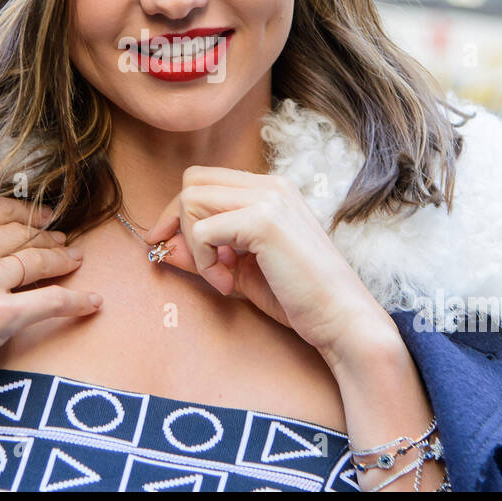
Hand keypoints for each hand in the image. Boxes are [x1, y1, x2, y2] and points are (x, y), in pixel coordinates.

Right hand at [0, 196, 101, 421]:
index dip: (24, 210)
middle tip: (62, 237)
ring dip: (61, 258)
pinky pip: (51, 301)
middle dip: (46, 234)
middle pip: (19, 234)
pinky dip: (76, 302)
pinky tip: (92, 301)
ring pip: (37, 261)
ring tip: (75, 259)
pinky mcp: (1, 315)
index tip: (41, 214)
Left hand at [144, 166, 398, 361]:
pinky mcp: (264, 221)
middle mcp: (270, 185)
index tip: (181, 250)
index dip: (182, 214)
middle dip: (179, 222)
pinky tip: (229, 284)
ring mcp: (269, 199)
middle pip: (192, 180)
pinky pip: (203, 230)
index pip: (204, 180)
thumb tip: (159, 244)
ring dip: (194, 244)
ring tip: (222, 278)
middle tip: (197, 264)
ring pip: (192, 199)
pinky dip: (205, 261)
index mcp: (270, 190)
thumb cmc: (297, 297)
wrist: (342, 320)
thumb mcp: (240, 271)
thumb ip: (201, 253)